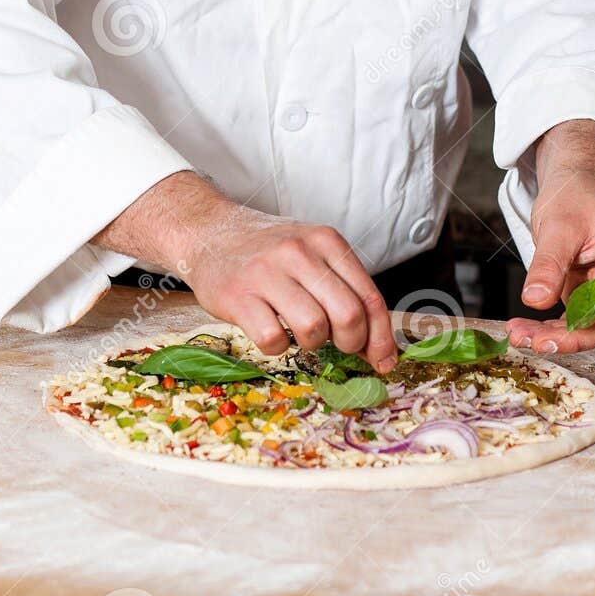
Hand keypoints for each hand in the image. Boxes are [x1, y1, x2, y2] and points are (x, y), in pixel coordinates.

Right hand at [185, 206, 397, 373]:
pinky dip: (277, 347)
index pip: (369, 297)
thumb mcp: (312, 254)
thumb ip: (344, 290)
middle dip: (352, 343)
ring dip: (312, 344)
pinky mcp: (237, 295)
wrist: (210, 234)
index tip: (384, 361)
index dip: (381, 337)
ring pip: (313, 328)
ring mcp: (266, 272)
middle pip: (348, 315)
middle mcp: (299, 252)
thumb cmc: (269, 252)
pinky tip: (271, 331)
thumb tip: (377, 347)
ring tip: (299, 332)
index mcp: (326, 240)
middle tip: (339, 346)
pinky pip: (272, 339)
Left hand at [505, 125, 594, 354]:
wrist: (568, 187)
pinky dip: (548, 328)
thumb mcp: (558, 228)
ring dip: (553, 336)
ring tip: (518, 334)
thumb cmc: (573, 197)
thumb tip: (536, 299)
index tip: (564, 317)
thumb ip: (550, 264)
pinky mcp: (587, 294)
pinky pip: (572, 320)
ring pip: (587, 326)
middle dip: (570, 337)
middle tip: (534, 341)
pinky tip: (524, 329)